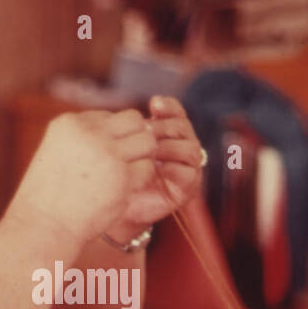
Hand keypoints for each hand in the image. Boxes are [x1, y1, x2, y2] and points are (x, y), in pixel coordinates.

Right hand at [6, 108, 157, 247]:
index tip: (102, 158)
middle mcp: (89, 132)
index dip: (112, 137)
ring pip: (146, 141)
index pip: (108, 116)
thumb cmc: (47, 197)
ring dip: (142, 157)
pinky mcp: (122, 176)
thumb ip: (82, 140)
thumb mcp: (54, 154)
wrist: (43, 227)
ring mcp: (107, 153)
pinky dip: (141, 179)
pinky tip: (125, 189)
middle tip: (128, 159)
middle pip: (133, 120)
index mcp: (69, 123)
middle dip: (136, 137)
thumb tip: (116, 135)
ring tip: (127, 174)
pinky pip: (147, 168)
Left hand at [105, 95, 203, 235]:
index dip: (168, 107)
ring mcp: (188, 167)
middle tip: (146, 132)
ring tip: (149, 151)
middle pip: (184, 127)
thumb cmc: (118, 173)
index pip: (177, 113)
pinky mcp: (189, 187)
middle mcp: (182, 148)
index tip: (153, 104)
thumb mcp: (123, 145)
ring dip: (169, 147)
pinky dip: (172, 168)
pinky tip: (155, 168)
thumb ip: (134, 127)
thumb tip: (143, 107)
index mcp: (170, 134)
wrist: (117, 205)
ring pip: (190, 148)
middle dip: (164, 127)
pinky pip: (189, 172)